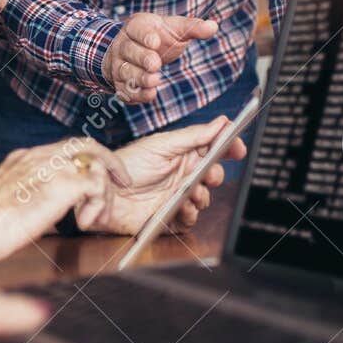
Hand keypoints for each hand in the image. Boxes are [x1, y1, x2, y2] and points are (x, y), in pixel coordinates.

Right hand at [0, 138, 130, 261]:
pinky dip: (99, 202)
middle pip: (86, 144)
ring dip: (103, 190)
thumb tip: (49, 212)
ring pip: (94, 164)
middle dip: (109, 162)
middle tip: (122, 181)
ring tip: (99, 215)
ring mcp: (51, 168)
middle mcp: (38, 156)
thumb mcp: (9, 200)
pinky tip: (87, 220)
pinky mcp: (62, 185)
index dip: (86, 158)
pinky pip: (96, 185)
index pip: (65, 146)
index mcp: (25, 158)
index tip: (96, 175)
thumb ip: (32, 196)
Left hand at [85, 117, 247, 234]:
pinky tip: (182, 207)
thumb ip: (194, 136)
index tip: (238, 148)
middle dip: (214, 175)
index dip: (228, 148)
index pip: (213, 150)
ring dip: (201, 195)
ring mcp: (176, 197)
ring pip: (204, 199)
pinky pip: (190, 219)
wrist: (104, 191)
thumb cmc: (128, 164)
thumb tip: (222, 123)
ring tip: (190, 192)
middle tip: (208, 174)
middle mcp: (181, 176)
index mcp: (182, 154)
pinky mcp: (169, 217)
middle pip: (212, 176)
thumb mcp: (162, 144)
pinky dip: (190, 214)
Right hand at [102, 12, 218, 104]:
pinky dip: (136, 94)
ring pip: (125, 71)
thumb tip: (214, 26)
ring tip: (154, 81)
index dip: (144, 36)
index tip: (155, 42)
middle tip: (156, 65)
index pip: (137, 29)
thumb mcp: (174, 29)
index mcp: (136, 26)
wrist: (136, 52)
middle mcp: (122, 45)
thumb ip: (193, 27)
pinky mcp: (120, 84)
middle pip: (128, 51)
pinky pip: (124, 90)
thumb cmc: (158, 38)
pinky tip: (149, 95)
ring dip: (139, 78)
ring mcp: (119, 65)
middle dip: (142, 58)